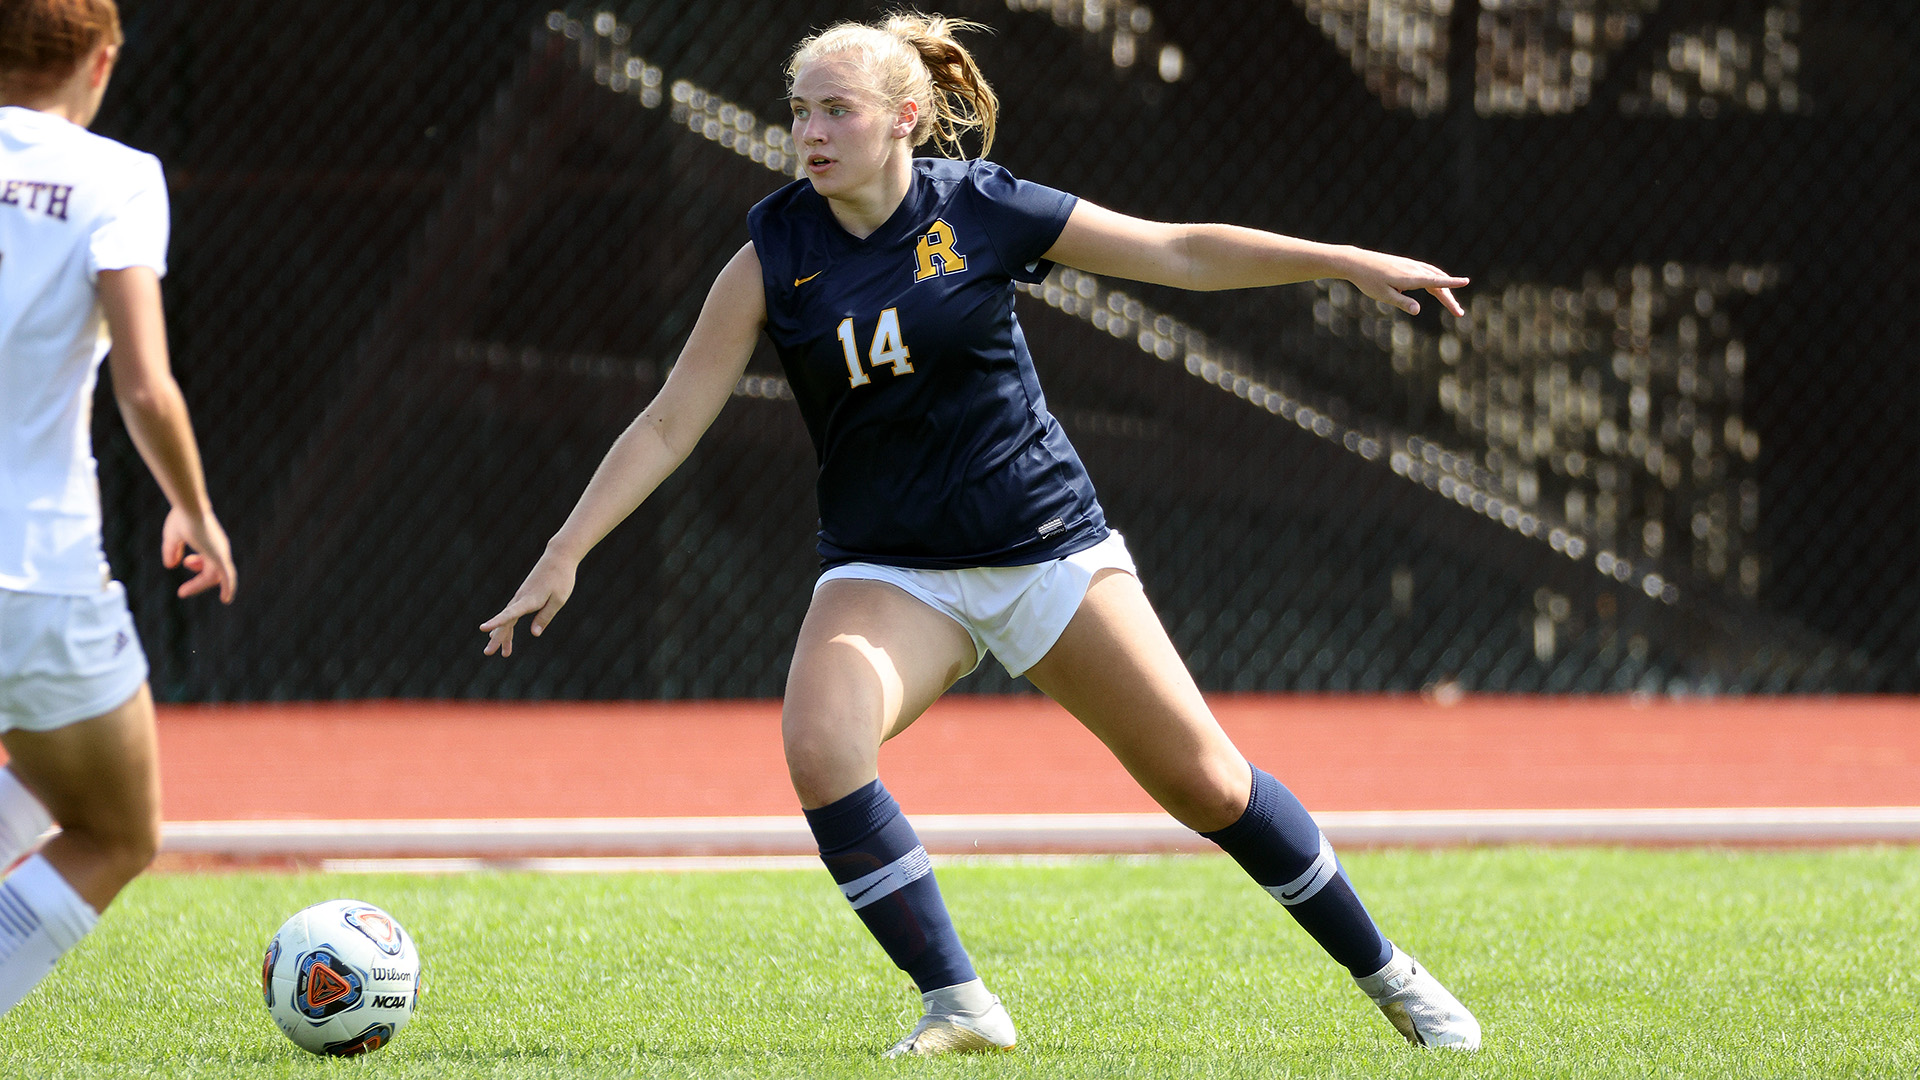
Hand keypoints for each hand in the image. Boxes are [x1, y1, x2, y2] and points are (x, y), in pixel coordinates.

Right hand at [162, 506, 236, 602]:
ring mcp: (221, 553)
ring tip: (182, 592)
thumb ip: (172, 550)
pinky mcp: (220, 557)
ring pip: (214, 577)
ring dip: (199, 586)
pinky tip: (226, 600)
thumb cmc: (182, 517)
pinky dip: (229, 588)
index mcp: (210, 541)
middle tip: (181, 591)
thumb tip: (171, 565)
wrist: (190, 508)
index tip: (183, 563)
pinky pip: (228, 577)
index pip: (208, 560)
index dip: (196, 565)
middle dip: (197, 580)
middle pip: (212, 571)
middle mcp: (219, 548)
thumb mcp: (172, 536)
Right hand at [480, 551, 578, 656]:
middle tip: (488, 653)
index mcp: (529, 600)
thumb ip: (545, 616)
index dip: (497, 622)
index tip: (483, 629)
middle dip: (497, 638)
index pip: (510, 614)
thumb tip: (534, 634)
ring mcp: (520, 596)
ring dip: (502, 634)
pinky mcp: (523, 596)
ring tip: (500, 652)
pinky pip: (512, 613)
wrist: (558, 557)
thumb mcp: (558, 600)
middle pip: (505, 621)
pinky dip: (508, 625)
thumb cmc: (561, 578)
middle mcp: (520, 598)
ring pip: (508, 618)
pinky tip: (505, 634)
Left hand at [1340, 247, 1467, 316]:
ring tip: (1451, 304)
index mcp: (1410, 278)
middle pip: (1439, 282)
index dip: (1452, 283)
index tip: (1466, 282)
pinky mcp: (1407, 264)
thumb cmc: (1369, 281)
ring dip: (1445, 289)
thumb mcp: (1384, 295)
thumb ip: (1402, 303)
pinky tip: (1436, 289)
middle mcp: (1414, 269)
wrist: (1357, 262)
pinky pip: (1427, 272)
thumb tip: (1418, 310)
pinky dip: (1436, 280)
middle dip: (1450, 298)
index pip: (1436, 281)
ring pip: (1434, 276)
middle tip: (1459, 313)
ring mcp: (1411, 265)